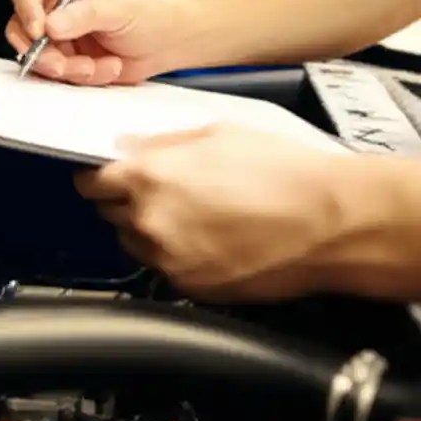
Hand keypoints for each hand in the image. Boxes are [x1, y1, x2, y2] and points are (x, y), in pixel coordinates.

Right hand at [5, 0, 191, 85]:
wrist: (166, 40)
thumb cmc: (147, 11)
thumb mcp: (116, 7)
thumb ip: (82, 15)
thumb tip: (51, 25)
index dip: (27, 10)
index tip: (39, 32)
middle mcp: (52, 4)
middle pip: (22, 28)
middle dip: (42, 52)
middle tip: (62, 63)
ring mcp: (55, 33)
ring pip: (36, 55)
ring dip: (65, 67)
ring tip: (95, 66)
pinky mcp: (62, 56)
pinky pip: (55, 73)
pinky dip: (79, 76)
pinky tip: (105, 67)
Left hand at [74, 124, 346, 300]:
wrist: (332, 223)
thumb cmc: (284, 173)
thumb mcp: (216, 134)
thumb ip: (160, 144)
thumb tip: (127, 147)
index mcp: (148, 177)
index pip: (89, 182)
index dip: (98, 177)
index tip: (107, 176)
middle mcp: (148, 221)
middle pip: (109, 213)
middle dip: (127, 201)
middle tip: (165, 192)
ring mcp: (166, 258)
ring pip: (134, 242)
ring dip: (149, 230)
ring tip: (195, 216)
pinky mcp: (188, 286)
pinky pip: (164, 267)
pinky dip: (176, 255)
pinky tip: (211, 240)